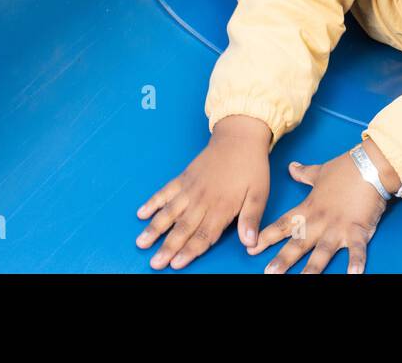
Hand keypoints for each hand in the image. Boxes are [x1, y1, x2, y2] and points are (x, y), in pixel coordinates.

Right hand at [135, 114, 271, 269]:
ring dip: (155, 228)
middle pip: (183, 228)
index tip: (176, 264)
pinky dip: (153, 202)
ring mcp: (190, 188)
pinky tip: (141, 213)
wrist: (240, 137)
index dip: (190, 251)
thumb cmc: (252, 167)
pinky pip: (165, 191)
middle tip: (155, 263)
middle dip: (168, 247)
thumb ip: (251, 218)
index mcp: (222, 207)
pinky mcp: (184, 177)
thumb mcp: (260, 193)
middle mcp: (202, 200)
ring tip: (142, 243)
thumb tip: (250, 242)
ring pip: (169, 212)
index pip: (204, 235)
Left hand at [250, 149, 388, 273]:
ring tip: (303, 281)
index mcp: (310, 208)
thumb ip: (304, 173)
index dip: (267, 237)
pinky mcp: (358, 229)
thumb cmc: (345, 168)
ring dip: (311, 269)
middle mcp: (320, 220)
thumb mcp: (320, 171)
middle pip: (298, 243)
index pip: (284, 224)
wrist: (369, 164)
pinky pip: (357, 249)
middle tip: (269, 273)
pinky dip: (356, 262)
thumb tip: (291, 167)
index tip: (251, 248)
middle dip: (283, 259)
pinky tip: (353, 275)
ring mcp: (338, 227)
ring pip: (322, 252)